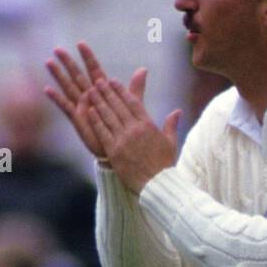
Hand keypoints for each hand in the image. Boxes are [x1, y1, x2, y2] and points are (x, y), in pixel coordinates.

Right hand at [43, 41, 147, 159]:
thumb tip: (143, 69)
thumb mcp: (131, 104)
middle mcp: (90, 96)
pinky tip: (48, 90)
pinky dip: (57, 98)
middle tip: (58, 49)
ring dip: (58, 75)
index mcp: (102, 91)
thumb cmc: (125, 126)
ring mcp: (82, 106)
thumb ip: (134, 88)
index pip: (94, 69)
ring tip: (49, 62)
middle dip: (68, 62)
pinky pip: (66, 107)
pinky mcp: (78, 118)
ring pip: (68, 87)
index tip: (81, 43)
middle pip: (77, 75)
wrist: (120, 148)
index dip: (88, 57)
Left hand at [84, 76, 181, 193]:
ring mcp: (123, 140)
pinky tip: (89, 111)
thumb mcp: (171, 143)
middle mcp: (135, 129)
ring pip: (108, 116)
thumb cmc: (165, 165)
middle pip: (118, 106)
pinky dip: (96, 120)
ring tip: (91, 91)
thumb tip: (178, 111)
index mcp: (148, 125)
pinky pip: (103, 132)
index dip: (121, 90)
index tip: (113, 81)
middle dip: (107, 92)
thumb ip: (171, 125)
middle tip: (98, 81)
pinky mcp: (114, 151)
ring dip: (99, 102)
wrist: (157, 185)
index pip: (132, 102)